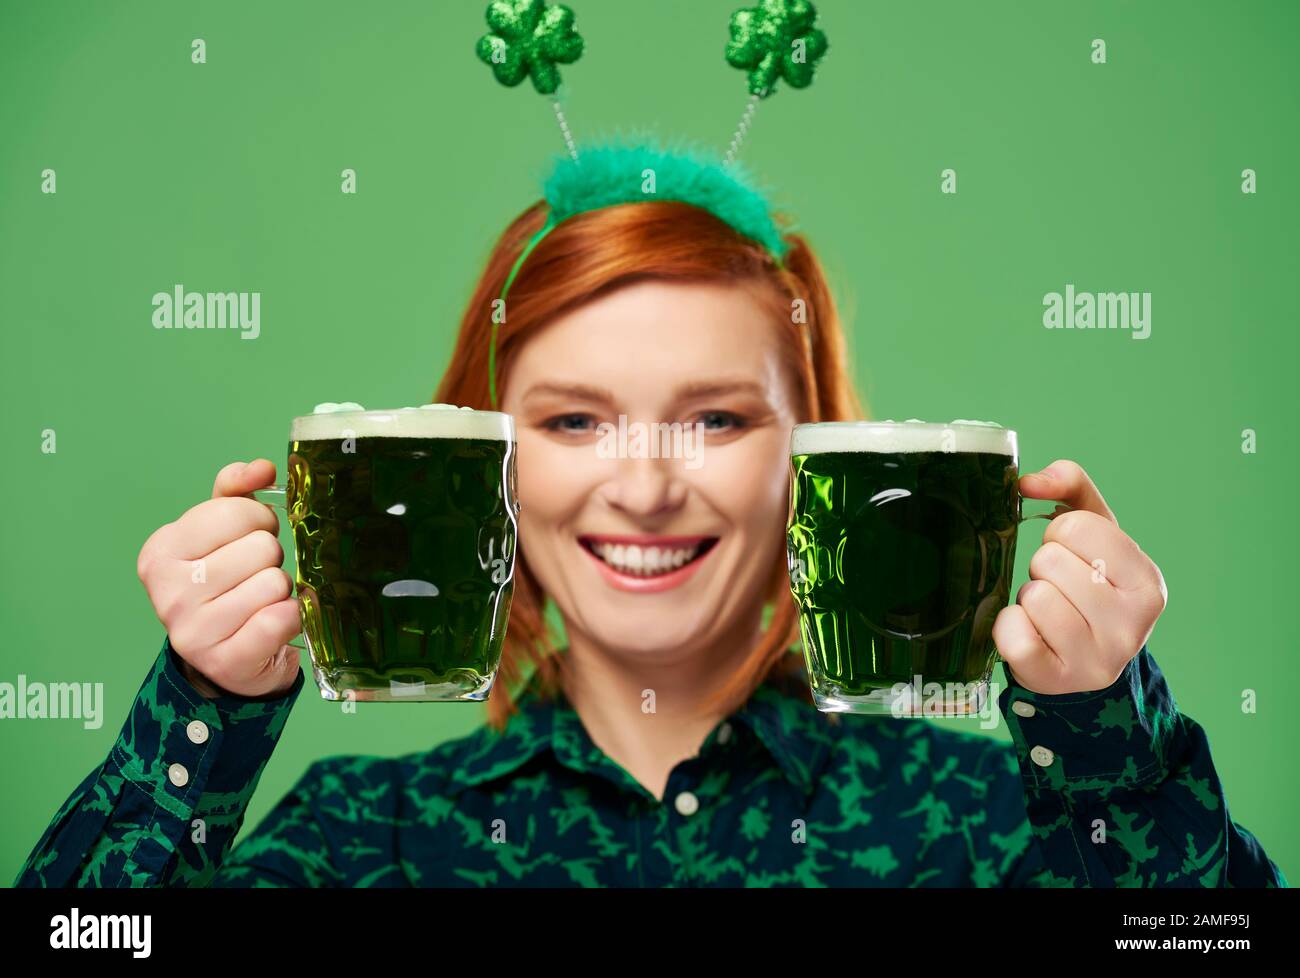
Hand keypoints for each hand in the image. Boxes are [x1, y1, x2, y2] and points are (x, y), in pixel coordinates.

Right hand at [136, 460, 301, 698]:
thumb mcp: (222, 532)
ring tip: (262, 599)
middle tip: (257, 573)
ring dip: (280, 588)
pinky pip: (280, 619)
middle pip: (260, 548)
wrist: (228, 656)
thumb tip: (262, 468)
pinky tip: (275, 621)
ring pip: (274, 582)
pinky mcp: (225, 661)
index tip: (251, 536)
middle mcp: (168, 591)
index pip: (234, 512)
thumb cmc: (226, 583)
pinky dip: (292, 615)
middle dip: (270, 557)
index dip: (259, 520)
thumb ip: (237, 491)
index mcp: (161, 550)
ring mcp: (193, 631)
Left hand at [991, 460, 1167, 695]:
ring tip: (1048, 612)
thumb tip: (1027, 482)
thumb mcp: (1093, 533)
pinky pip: (1014, 635)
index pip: (1078, 527)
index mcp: (1148, 583)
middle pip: (1051, 560)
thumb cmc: (1087, 585)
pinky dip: (1008, 626)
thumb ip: (1070, 486)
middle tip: (1059, 589)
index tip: (1074, 557)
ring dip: (1029, 598)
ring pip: (1034, 596)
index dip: (1061, 535)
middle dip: (1044, 568)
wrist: (1082, 659)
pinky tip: (1029, 632)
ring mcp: (1097, 658)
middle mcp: (1133, 625)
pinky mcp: (1057, 679)